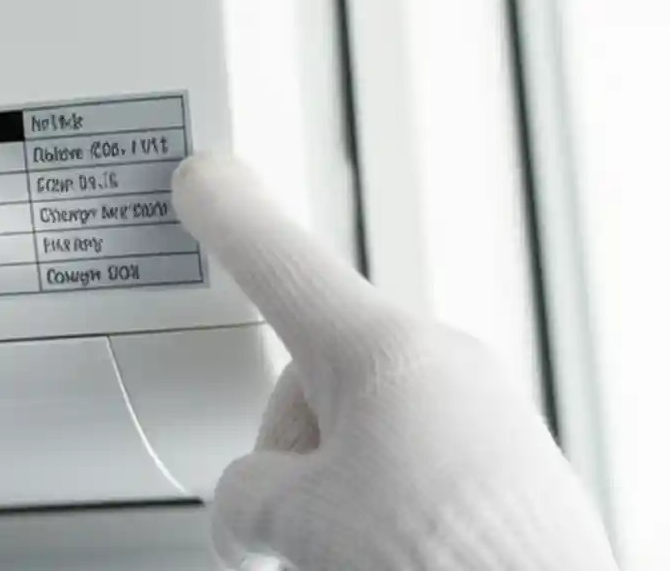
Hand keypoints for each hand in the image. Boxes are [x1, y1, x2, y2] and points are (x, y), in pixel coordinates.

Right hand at [172, 155, 616, 570]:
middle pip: (315, 370)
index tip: (206, 181)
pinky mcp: (507, 462)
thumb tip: (250, 503)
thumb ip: (247, 490)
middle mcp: (442, 365)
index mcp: (384, 352)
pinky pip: (411, 454)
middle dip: (284, 442)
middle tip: (284, 516)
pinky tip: (383, 553)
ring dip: (329, 479)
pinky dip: (378, 496)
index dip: (229, 220)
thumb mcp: (297, 520)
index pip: (281, 263)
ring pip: (360, 420)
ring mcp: (482, 413)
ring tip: (345, 550)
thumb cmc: (443, 565)